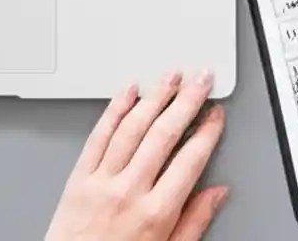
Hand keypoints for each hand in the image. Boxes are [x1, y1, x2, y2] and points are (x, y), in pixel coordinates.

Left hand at [45, 71, 228, 240]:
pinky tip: (128, 92)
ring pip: (132, 127)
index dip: (208, 131)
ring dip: (155, 96)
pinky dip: (114, 109)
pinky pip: (98, 136)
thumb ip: (195, 221)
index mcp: (156, 213)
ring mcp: (102, 182)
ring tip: (171, 76)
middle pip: (164, 134)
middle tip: (201, 80)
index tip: (216, 115)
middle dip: (187, 101)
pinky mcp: (78, 178)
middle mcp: (129, 192)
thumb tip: (218, 193)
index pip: (191, 159)